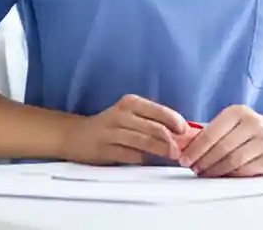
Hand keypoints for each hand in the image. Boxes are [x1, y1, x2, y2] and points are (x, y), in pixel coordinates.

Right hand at [63, 94, 188, 165]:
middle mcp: (121, 114)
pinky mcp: (105, 149)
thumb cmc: (112, 125)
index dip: (175, 122)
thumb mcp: (130, 116)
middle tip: (182, 150)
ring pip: (143, 142)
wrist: (76, 135)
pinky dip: (142, 158)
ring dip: (161, 150)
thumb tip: (183, 132)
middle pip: (153, 128)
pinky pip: (130, 155)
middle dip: (171, 140)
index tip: (186, 132)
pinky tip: (148, 160)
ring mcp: (112, 132)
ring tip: (173, 156)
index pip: (159, 111)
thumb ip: (153, 122)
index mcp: (130, 103)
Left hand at [178, 105, 262, 177]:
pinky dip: (228, 175)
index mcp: (239, 112)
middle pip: (220, 148)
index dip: (195, 148)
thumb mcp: (235, 121)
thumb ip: (212, 131)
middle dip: (202, 161)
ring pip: (232, 162)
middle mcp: (254, 124)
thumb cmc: (253, 129)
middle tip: (192, 168)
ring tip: (203, 173)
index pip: (211, 132)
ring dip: (214, 170)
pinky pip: (244, 171)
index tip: (184, 159)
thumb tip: (183, 144)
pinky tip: (220, 175)